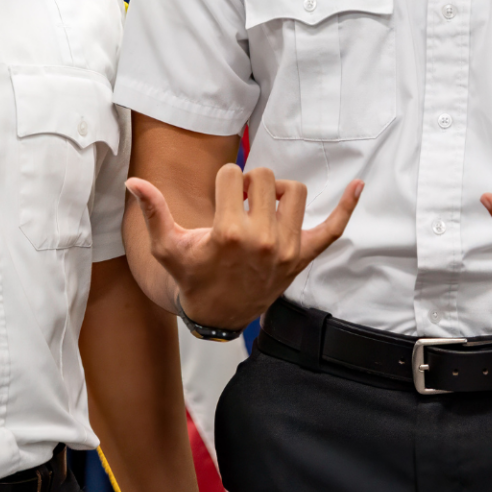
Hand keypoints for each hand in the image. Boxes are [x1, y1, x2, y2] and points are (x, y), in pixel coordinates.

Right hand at [125, 164, 361, 330]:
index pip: (232, 176)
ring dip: (279, 192)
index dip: (223, 182)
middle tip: (239, 203)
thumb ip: (154, 213)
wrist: (218, 315)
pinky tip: (357, 186)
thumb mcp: (168, 248)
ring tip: (264, 206)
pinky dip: (347, 206)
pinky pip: (333, 227)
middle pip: (264, 178)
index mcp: (229, 233)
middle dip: (249, 183)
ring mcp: (287, 248)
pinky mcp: (304, 256)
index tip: (219, 200)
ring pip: (294, 191)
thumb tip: (134, 181)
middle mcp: (262, 239)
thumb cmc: (192, 276)